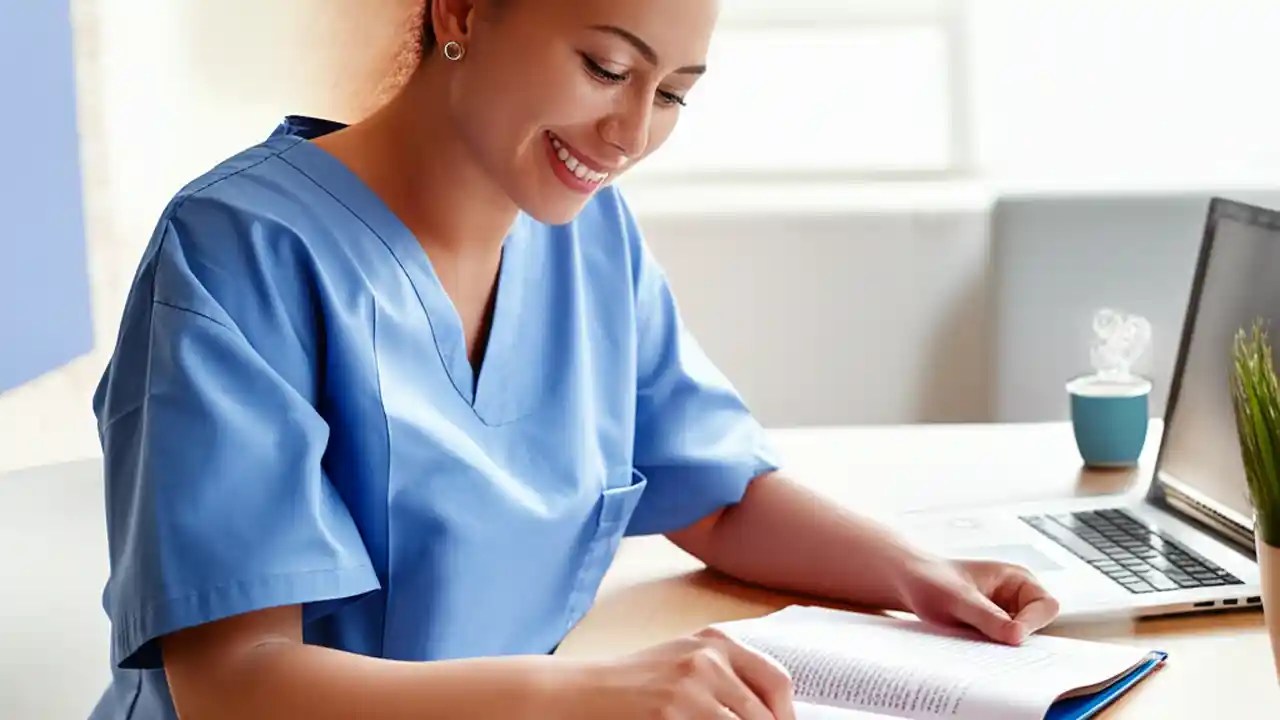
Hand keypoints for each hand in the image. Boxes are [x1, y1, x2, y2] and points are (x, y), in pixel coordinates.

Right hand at [564, 626, 796, 719]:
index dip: (785, 715)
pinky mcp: (673, 715)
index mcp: (717, 641)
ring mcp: (691, 687)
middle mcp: (708, 657)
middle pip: (765, 715)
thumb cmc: (637, 684)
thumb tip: (775, 713)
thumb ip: (728, 679)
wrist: (584, 692)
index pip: (777, 681)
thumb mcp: (686, 664)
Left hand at [894, 556, 1060, 644]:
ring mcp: (1005, 615)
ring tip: (976, 647)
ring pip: (1019, 640)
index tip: (1011, 636)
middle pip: (1037, 627)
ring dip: (1002, 648)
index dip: (1032, 623)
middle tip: (994, 650)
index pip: (1046, 606)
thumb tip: (1017, 637)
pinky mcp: (991, 631)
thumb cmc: (932, 581)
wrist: (908, 584)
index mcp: (1016, 579)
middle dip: (1018, 639)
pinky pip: (1001, 646)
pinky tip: (971, 652)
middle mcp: (1016, 597)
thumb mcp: (959, 600)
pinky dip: (990, 652)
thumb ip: (988, 617)